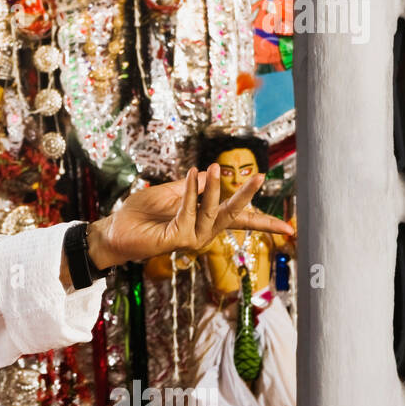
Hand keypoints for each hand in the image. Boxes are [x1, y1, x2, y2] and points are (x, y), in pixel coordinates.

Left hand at [87, 164, 293, 269]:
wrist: (115, 229)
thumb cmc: (140, 213)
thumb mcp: (168, 193)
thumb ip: (190, 187)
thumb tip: (208, 173)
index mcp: (204, 220)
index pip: (239, 220)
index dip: (263, 221)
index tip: (289, 228)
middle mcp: (202, 232)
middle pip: (233, 216)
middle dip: (246, 197)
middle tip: (261, 177)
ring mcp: (191, 238)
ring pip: (212, 212)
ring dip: (213, 188)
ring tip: (212, 167)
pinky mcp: (177, 238)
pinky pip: (190, 211)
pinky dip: (191, 192)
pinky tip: (193, 175)